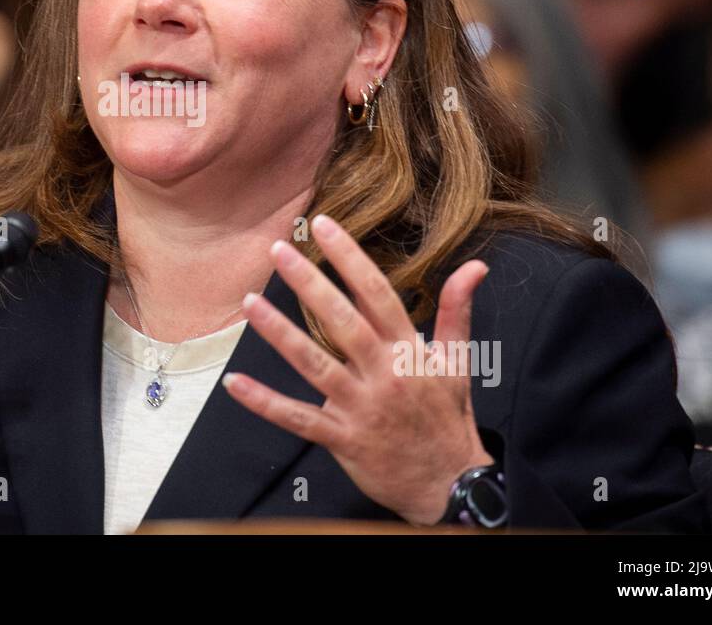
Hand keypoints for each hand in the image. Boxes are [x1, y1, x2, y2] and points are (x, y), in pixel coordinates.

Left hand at [222, 214, 492, 525]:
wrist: (449, 485)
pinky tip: (236, 383)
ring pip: (315, 364)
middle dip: (309, 283)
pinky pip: (298, 418)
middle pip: (342, 322)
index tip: (324, 226)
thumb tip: (475, 266)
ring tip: (250, 302)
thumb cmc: (447, 418)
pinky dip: (265, 402)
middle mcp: (384, 374)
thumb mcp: (458, 361)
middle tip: (279, 251)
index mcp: (408, 351)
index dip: (349, 258)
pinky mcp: (343, 438)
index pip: (377, 293)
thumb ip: (457, 310)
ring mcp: (361, 407)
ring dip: (279, 333)